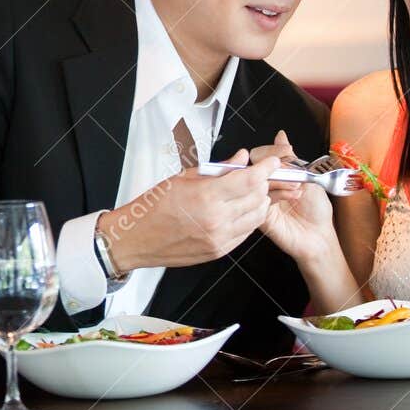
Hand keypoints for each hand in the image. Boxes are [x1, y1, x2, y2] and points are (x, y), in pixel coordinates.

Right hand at [100, 149, 283, 273]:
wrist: (138, 238)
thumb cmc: (154, 207)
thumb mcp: (184, 178)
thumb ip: (217, 169)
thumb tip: (239, 159)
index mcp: (206, 197)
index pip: (249, 180)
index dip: (266, 168)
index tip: (271, 162)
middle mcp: (216, 219)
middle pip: (258, 198)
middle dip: (263, 184)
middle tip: (258, 176)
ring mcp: (219, 238)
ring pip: (257, 217)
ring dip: (259, 202)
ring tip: (251, 193)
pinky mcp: (219, 251)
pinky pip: (246, 233)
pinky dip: (249, 219)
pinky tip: (240, 210)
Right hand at [250, 131, 341, 266]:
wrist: (319, 236)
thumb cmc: (316, 211)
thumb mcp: (307, 177)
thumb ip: (291, 158)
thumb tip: (280, 136)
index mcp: (274, 175)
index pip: (262, 154)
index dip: (273, 150)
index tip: (286, 148)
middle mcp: (265, 185)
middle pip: (255, 165)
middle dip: (274, 164)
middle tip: (291, 171)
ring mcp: (260, 200)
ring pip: (257, 181)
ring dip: (280, 180)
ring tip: (297, 188)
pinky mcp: (259, 215)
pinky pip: (257, 199)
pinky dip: (276, 195)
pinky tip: (291, 198)